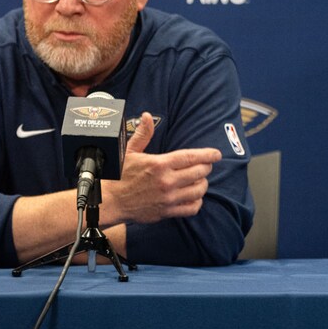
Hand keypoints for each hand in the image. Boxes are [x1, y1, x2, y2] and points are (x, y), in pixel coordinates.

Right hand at [106, 112, 221, 223]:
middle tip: (205, 165)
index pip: (191, 157)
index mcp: (160, 164)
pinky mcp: (167, 212)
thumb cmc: (119, 175)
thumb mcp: (129, 151)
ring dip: (203, 184)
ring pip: (199, 190)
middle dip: (206, 167)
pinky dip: (197, 201)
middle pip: (199, 173)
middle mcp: (167, 181)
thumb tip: (147, 116)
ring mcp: (168, 198)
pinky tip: (194, 196)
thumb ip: (143, 134)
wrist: (110, 201)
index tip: (216, 154)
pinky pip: (192, 208)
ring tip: (199, 179)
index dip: (208, 155)